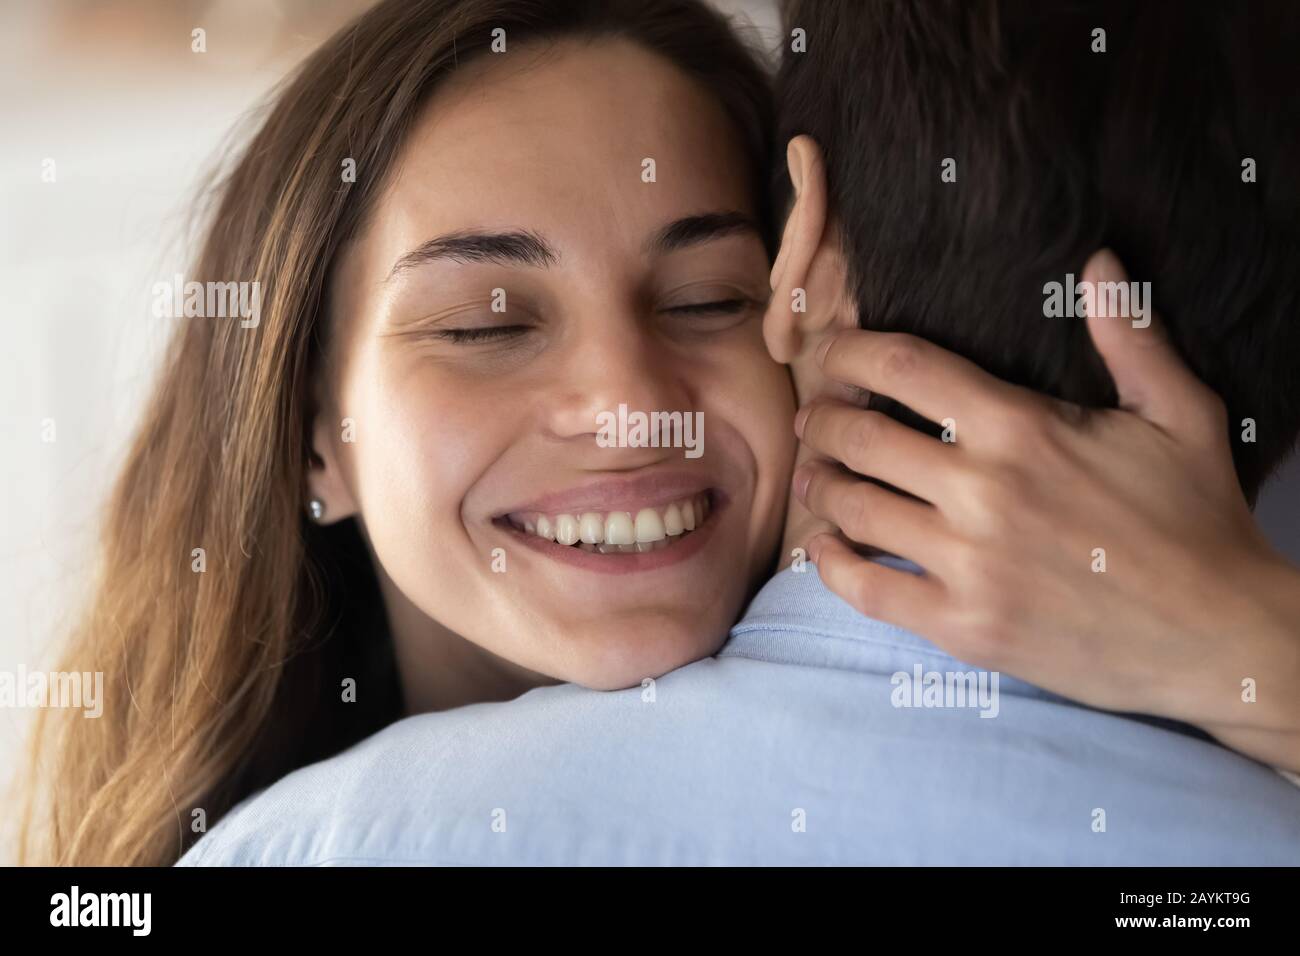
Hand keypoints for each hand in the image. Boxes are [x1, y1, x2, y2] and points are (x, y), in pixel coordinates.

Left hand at [794, 249, 1299, 769]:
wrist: (1219, 637)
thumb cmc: (1197, 520)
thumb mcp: (1180, 414)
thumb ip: (1130, 336)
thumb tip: (1097, 261)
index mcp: (1022, 428)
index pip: (904, 366)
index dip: (850, 351)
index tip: (833, 352)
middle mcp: (983, 491)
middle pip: (862, 435)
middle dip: (824, 419)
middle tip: (814, 418)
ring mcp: (969, 563)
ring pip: (853, 509)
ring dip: (820, 485)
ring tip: (815, 475)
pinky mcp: (963, 628)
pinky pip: (866, 589)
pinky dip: (832, 565)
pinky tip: (825, 547)